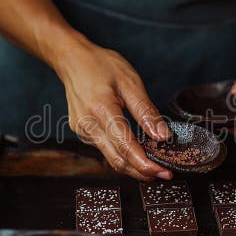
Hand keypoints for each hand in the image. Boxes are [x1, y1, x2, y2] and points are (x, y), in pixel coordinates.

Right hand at [55, 38, 172, 180]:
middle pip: (117, 160)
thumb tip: (162, 136)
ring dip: (133, 166)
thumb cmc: (101, 66)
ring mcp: (82, 130)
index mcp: (101, 109)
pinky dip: (122, 155)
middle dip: (142, 172)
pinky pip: (104, 149)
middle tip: (164, 175)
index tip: (163, 172)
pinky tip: (136, 153)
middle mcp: (88, 125)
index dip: (145, 164)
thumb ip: (146, 111)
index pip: (125, 146)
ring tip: (154, 166)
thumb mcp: (130, 82)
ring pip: (110, 158)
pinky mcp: (82, 132)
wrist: (72, 60)